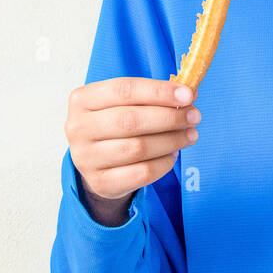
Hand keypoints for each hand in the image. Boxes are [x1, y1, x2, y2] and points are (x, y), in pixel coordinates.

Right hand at [64, 77, 200, 208]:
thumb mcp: (123, 104)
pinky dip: (164, 163)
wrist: (96, 162)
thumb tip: (187, 93)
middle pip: (131, 120)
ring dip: (171, 140)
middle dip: (169, 117)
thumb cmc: (114, 125)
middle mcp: (78, 128)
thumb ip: (150, 96)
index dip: (158, 91)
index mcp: (82, 99)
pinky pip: (141, 173)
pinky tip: (173, 154)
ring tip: (189, 135)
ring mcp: (86, 158)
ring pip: (138, 148)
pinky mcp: (100, 182)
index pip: (124, 90)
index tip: (187, 94)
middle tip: (193, 116)